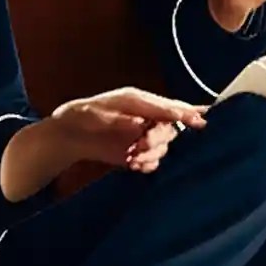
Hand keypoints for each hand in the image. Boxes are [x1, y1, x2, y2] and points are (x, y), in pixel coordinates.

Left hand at [49, 88, 208, 171]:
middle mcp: (146, 117)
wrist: (68, 136)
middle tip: (142, 145)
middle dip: (159, 139)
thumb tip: (142, 123)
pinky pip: (155, 161)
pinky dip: (147, 164)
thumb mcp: (95, 113)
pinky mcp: (139, 153)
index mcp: (139, 101)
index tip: (197, 121)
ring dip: (152, 154)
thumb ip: (120, 118)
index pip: (169, 106)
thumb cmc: (81, 116)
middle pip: (170, 128)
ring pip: (165, 146)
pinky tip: (134, 165)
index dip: (185, 112)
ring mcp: (144, 135)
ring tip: (133, 159)